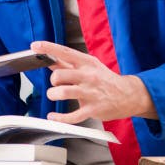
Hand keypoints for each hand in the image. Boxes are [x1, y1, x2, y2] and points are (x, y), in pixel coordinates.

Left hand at [30, 41, 157, 123]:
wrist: (128, 95)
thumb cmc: (106, 80)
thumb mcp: (90, 67)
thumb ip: (70, 64)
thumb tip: (51, 59)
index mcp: (88, 63)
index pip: (65, 52)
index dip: (48, 48)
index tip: (36, 46)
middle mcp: (89, 76)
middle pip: (59, 75)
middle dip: (53, 81)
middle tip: (57, 84)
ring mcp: (91, 93)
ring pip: (63, 93)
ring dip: (53, 95)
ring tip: (55, 95)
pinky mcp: (93, 109)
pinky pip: (72, 116)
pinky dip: (59, 118)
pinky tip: (53, 117)